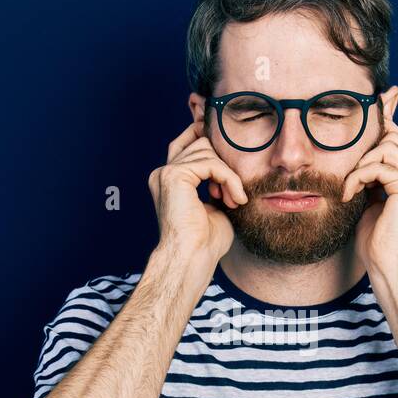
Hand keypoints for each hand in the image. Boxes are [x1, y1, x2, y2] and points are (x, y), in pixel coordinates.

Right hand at [148, 116, 246, 262]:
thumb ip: (217, 183)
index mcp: (169, 180)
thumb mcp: (215, 206)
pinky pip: (211, 164)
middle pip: (200, 143)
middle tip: (232, 196)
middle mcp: (163, 174)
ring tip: (232, 201)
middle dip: (223, 165)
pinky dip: (229, 179)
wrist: (192, 259)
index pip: (187, 143)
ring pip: (207, 151)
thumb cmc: (205, 242)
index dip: (207, 139)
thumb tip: (232, 166)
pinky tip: (234, 200)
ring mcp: (166, 173)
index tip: (232, 153)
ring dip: (228, 175)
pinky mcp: (174, 176)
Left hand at [340, 98, 397, 279]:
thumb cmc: (375, 242)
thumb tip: (354, 158)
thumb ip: (367, 177)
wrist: (388, 268)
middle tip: (346, 163)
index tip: (374, 100)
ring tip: (349, 188)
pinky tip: (349, 195)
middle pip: (394, 136)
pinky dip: (358, 178)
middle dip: (366, 141)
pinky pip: (379, 166)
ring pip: (388, 145)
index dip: (385, 119)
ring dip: (360, 164)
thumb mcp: (367, 201)